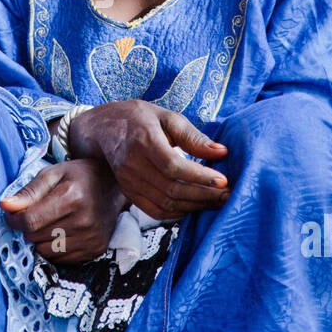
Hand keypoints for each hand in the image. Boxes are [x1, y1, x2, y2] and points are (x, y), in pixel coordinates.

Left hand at [0, 157, 126, 262]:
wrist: (114, 187)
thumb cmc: (79, 177)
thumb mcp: (53, 174)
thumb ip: (28, 191)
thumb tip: (4, 206)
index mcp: (72, 197)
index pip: (30, 221)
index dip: (13, 220)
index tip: (12, 215)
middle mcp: (84, 221)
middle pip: (36, 237)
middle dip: (29, 228)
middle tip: (36, 215)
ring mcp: (91, 238)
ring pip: (46, 251)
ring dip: (41, 240)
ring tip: (50, 223)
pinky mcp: (96, 250)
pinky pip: (61, 259)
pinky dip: (55, 248)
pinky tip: (62, 233)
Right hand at [68, 101, 229, 220]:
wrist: (104, 128)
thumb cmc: (141, 119)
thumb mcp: (167, 118)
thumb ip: (194, 137)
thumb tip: (222, 152)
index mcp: (144, 140)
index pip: (173, 166)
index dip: (199, 176)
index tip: (224, 180)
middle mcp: (133, 164)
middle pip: (172, 189)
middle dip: (204, 196)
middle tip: (228, 195)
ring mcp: (128, 181)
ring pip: (165, 204)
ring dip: (195, 206)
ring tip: (217, 201)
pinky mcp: (129, 192)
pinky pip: (155, 211)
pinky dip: (178, 213)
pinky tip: (195, 206)